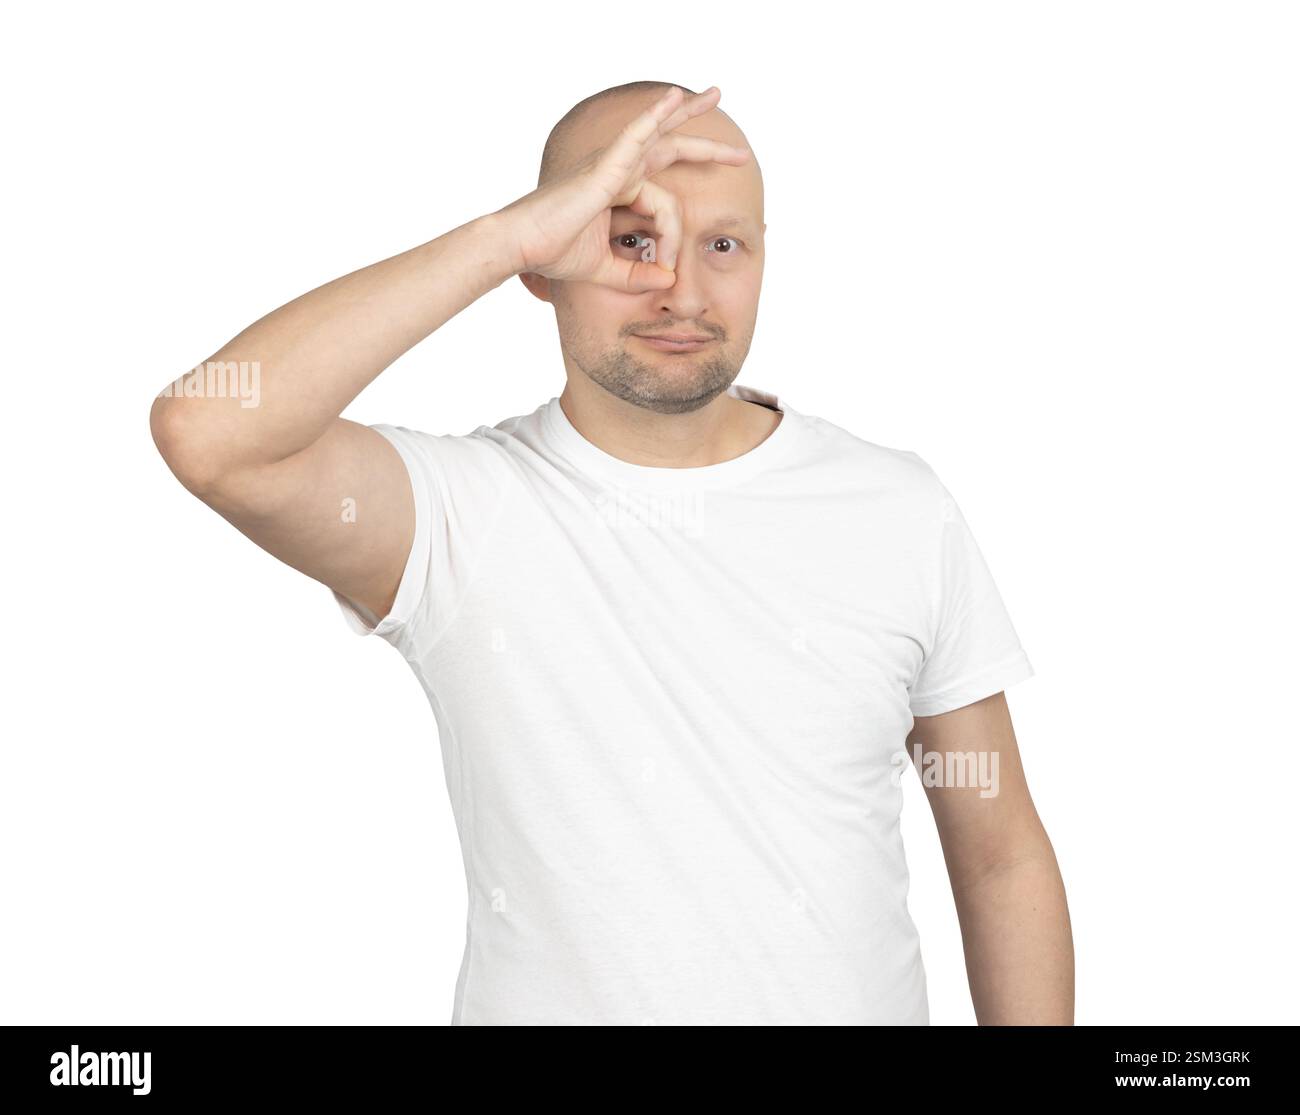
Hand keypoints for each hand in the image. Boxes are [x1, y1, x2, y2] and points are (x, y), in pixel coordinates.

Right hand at [493, 86, 751, 290]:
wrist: (521, 246)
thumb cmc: (552, 251)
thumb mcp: (604, 269)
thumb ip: (636, 275)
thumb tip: (668, 279)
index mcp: (619, 190)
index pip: (667, 207)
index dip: (674, 239)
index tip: (668, 268)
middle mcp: (617, 170)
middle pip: (670, 147)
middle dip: (704, 144)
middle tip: (739, 149)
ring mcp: (610, 164)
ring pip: (659, 134)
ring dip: (688, 112)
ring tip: (715, 95)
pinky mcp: (602, 168)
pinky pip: (634, 136)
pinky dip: (652, 116)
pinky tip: (672, 97)